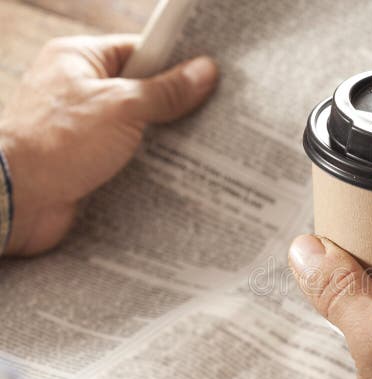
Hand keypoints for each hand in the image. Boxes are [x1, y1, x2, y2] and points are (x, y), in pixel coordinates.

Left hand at [0, 34, 217, 255]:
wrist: (16, 198)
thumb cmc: (57, 141)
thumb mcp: (122, 107)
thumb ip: (165, 91)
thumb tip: (205, 71)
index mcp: (78, 59)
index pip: (138, 50)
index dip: (174, 61)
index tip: (210, 74)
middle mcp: (77, 91)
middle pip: (141, 91)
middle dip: (175, 105)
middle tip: (215, 113)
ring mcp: (82, 129)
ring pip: (137, 129)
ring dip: (165, 140)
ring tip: (206, 146)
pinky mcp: (86, 163)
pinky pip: (128, 158)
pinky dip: (150, 166)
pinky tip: (178, 174)